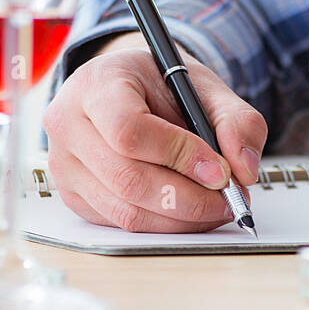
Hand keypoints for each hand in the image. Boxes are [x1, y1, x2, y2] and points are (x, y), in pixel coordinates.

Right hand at [42, 33, 267, 231]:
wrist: (126, 89)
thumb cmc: (159, 85)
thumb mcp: (203, 86)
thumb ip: (235, 120)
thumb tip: (244, 168)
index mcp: (95, 84)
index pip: (128, 130)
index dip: (178, 155)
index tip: (220, 170)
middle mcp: (68, 124)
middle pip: (128, 179)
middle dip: (190, 197)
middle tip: (231, 197)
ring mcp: (64, 165)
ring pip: (126, 210)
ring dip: (182, 218)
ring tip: (217, 205)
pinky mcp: (73, 196)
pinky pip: (121, 223)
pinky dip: (164, 225)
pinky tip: (189, 210)